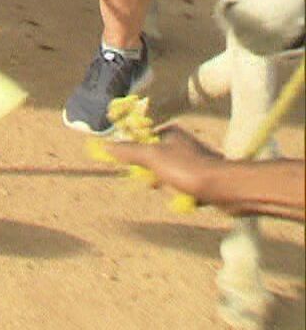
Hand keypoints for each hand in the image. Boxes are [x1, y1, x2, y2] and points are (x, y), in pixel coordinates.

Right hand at [106, 127, 222, 203]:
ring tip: (176, 191)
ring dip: (168, 187)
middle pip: (153, 160)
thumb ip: (128, 151)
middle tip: (156, 184)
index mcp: (171, 133)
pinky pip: (184, 186)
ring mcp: (194, 161)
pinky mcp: (204, 178)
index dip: (136, 157)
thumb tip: (105, 145)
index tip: (136, 169)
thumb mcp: (152, 157)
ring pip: (168, 176)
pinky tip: (188, 198)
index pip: (142, 142)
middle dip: (152, 176)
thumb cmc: (189, 169)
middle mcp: (183, 144)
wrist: (228, 189)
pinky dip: (183, 194)